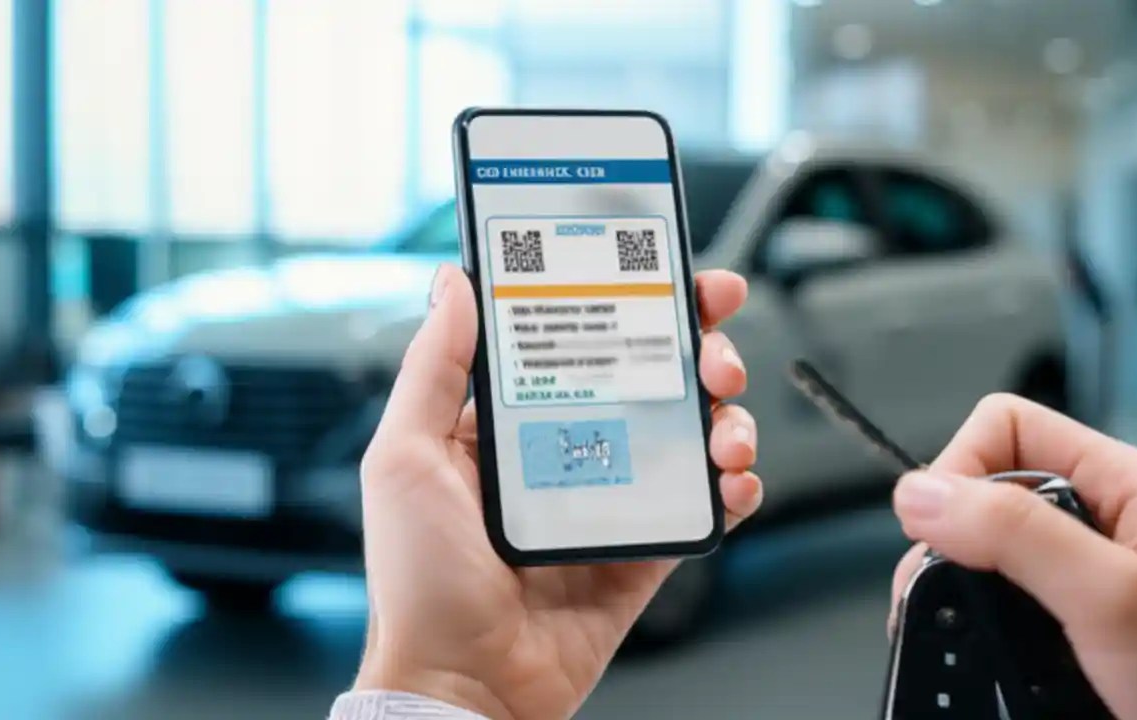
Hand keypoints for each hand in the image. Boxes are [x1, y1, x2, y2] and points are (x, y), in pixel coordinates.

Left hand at [353, 264, 761, 719]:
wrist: (462, 687)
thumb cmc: (418, 582)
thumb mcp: (404, 458)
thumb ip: (432, 368)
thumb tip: (453, 283)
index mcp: (512, 423)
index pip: (582, 339)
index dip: (632, 302)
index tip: (673, 274)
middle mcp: (566, 451)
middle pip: (650, 378)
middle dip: (698, 352)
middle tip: (715, 354)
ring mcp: (609, 500)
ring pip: (687, 435)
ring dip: (724, 417)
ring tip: (725, 427)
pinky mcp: (641, 551)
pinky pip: (700, 508)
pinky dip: (731, 488)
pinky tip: (732, 481)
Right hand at [890, 394, 1136, 718]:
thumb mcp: (1114, 598)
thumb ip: (1017, 534)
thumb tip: (921, 493)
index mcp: (1126, 484)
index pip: (1006, 426)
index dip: (960, 470)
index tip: (941, 535)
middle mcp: (1106, 520)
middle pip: (987, 490)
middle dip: (950, 541)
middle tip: (945, 600)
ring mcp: (1092, 576)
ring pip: (988, 553)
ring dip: (962, 592)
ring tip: (967, 639)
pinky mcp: (1078, 627)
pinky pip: (1003, 605)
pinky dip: (981, 629)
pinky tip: (992, 659)